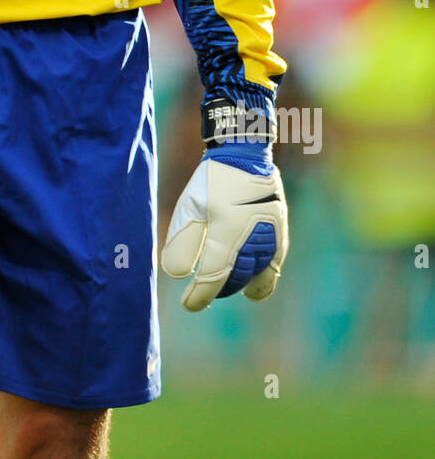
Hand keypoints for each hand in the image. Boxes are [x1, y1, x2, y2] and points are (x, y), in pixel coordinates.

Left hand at [161, 153, 287, 311]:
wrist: (244, 152)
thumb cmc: (212, 180)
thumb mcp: (190, 207)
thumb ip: (183, 242)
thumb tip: (177, 274)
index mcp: (228, 231)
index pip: (214, 276)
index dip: (200, 296)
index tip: (188, 305)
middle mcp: (254, 237)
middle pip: (236, 277)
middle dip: (219, 289)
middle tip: (202, 293)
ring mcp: (272, 235)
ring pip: (260, 274)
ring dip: (243, 284)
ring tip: (231, 290)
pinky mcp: (280, 230)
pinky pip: (275, 263)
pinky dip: (264, 277)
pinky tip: (253, 282)